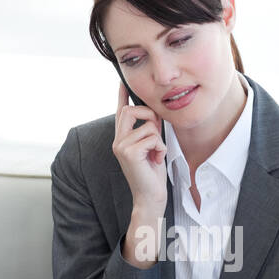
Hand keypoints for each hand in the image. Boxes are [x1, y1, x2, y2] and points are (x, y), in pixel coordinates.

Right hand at [113, 82, 167, 210]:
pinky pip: (153, 138)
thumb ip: (148, 130)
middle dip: (149, 116)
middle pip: (131, 110)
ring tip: (155, 155)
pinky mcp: (129, 152)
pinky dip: (160, 149)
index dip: (122, 96)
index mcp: (122, 138)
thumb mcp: (151, 147)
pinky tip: (155, 160)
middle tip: (156, 134)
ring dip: (158, 140)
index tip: (122, 82)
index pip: (120, 112)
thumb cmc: (152, 173)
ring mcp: (121, 146)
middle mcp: (118, 140)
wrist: (150, 196)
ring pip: (148, 126)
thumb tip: (153, 113)